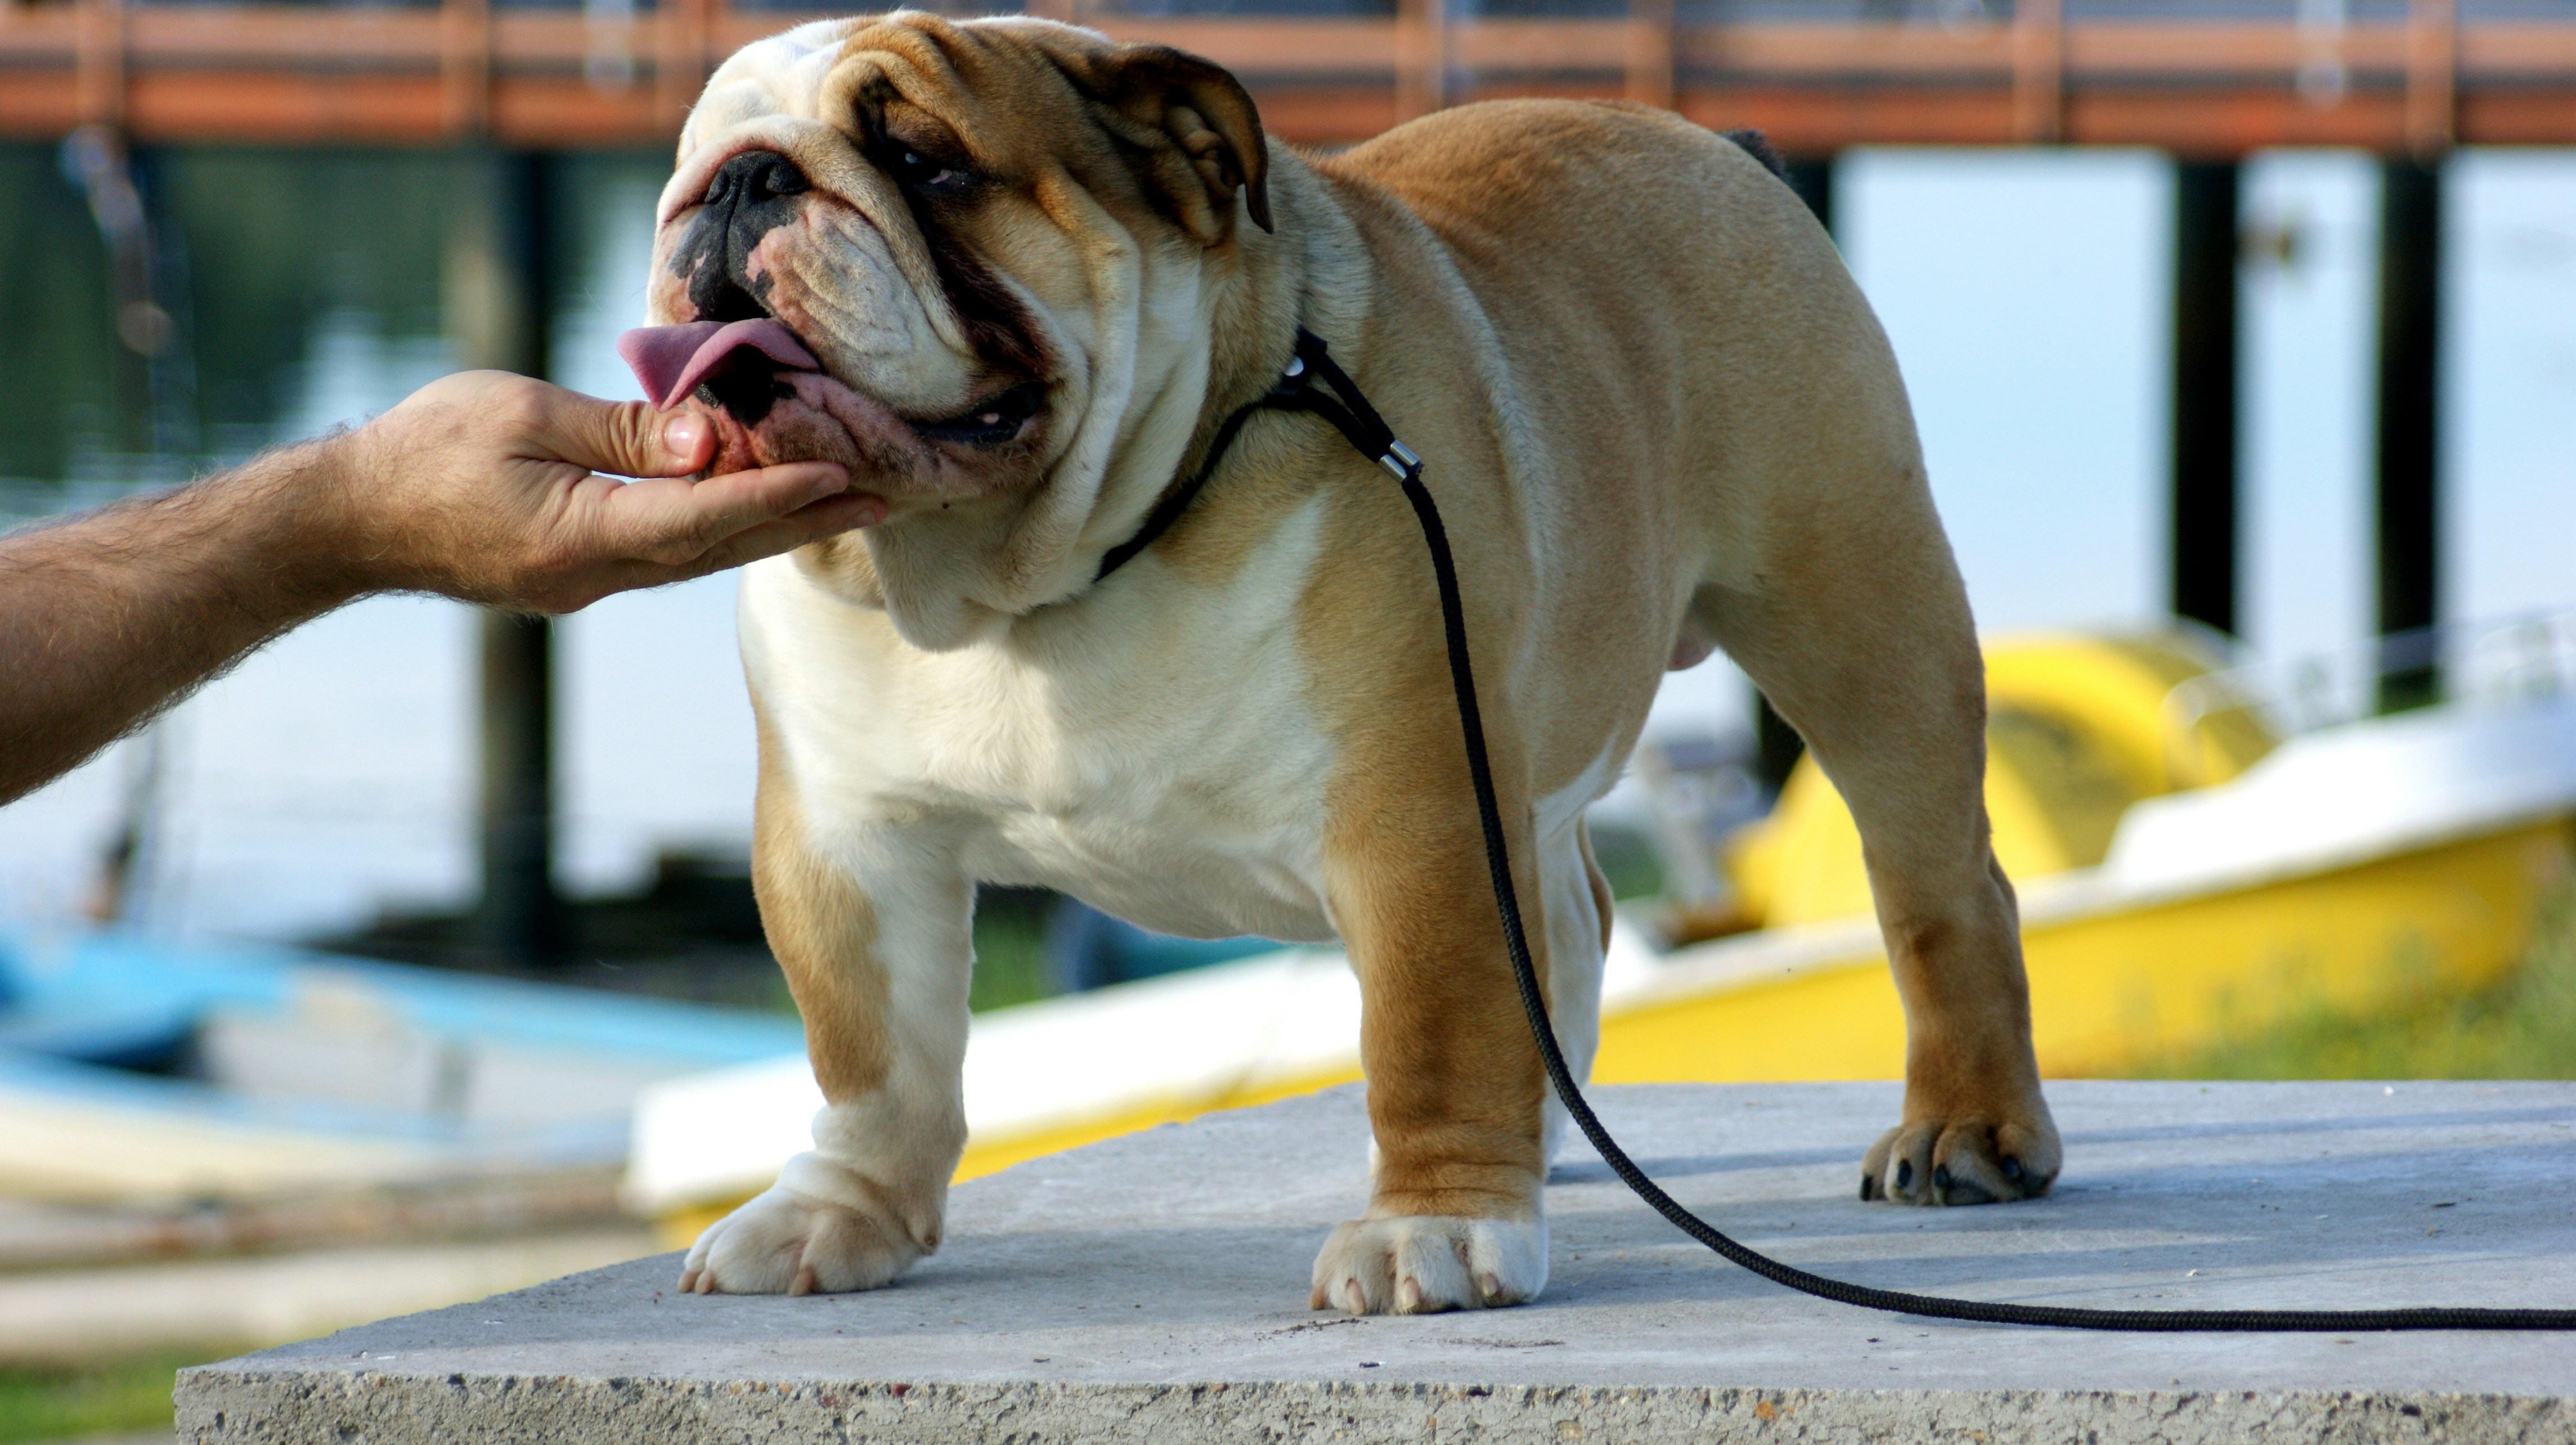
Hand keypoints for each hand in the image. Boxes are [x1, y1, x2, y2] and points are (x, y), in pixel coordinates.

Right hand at [330, 370, 883, 612]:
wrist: (349, 520)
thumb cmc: (425, 451)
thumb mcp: (525, 417)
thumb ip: (624, 432)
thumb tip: (714, 440)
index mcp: (579, 536)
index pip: (703, 518)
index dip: (777, 495)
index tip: (842, 475)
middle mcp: (597, 576)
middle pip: (724, 548)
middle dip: (807, 520)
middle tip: (888, 496)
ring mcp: (590, 585)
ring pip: (705, 555)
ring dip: (777, 528)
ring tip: (850, 502)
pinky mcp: (580, 575)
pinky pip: (673, 553)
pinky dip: (727, 529)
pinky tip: (766, 509)